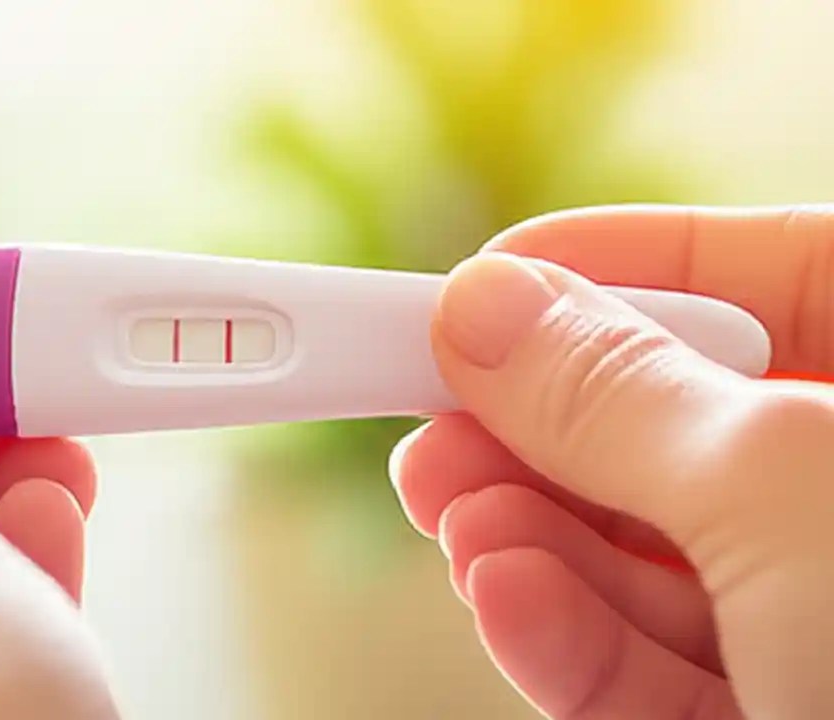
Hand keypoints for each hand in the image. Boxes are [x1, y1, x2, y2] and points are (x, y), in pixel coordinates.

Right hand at [393, 205, 833, 718]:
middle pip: (672, 420)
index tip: (481, 282)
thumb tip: (487, 312)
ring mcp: (820, 620)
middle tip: (425, 401)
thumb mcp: (786, 487)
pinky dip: (560, 629)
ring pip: (642, 552)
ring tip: (447, 505)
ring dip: (526, 530)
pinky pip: (650, 663)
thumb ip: (618, 393)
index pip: (763, 274)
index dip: (612, 264)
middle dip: (536, 420)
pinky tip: (497, 588)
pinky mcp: (772, 719)